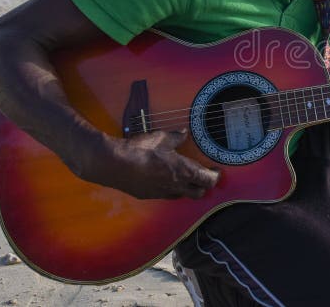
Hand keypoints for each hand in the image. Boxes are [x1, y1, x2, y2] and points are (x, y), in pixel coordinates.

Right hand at [80, 129, 219, 199]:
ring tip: (185, 177)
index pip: (208, 180)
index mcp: (183, 171)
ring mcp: (161, 193)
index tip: (216, 170)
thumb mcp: (161, 138)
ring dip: (187, 188)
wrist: (113, 164)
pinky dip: (170, 189)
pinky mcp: (148, 195)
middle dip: (203, 185)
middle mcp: (175, 186)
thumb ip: (175, 138)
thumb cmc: (139, 150)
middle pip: (198, 193)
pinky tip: (165, 180)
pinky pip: (166, 195)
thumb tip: (183, 134)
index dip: (215, 177)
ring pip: (182, 196)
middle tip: (203, 175)